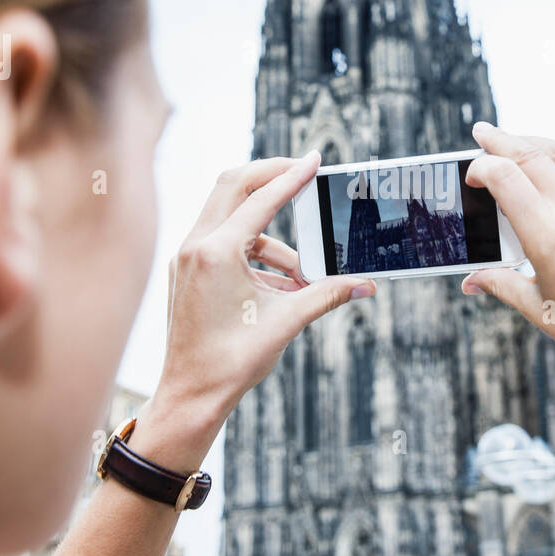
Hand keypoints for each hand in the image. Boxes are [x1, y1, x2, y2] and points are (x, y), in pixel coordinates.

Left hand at [133, 152, 373, 471]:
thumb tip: (366, 284)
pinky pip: (225, 242)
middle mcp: (195, 246)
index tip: (314, 159)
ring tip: (303, 273)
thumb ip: (327, 295)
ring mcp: (187, 257)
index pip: (260, 199)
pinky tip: (282, 284)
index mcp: (216, 253)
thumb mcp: (285, 323)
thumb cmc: (230, 363)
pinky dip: (255, 253)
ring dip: (270, 233)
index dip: (292, 177)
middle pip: (233, 185)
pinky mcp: (188, 270)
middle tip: (302, 171)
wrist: (190, 395)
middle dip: (270, 176)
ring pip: (228, 215)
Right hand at [461, 122, 554, 394]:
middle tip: (482, 132)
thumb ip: (500, 284)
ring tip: (515, 140)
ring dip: (535, 142)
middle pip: (532, 155)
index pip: (506, 176)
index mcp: (550, 237)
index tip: (472, 174)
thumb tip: (469, 281)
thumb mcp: (538, 308)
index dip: (482, 167)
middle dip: (502, 140)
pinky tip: (554, 169)